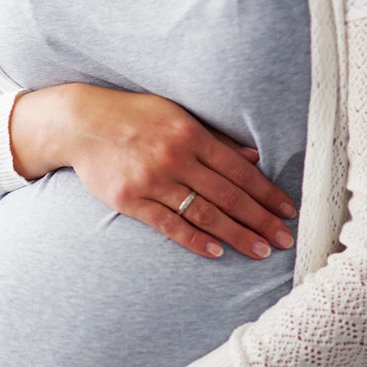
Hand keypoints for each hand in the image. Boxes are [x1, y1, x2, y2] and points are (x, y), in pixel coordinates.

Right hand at [20, 83, 297, 260]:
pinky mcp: (131, 200)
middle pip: (228, 195)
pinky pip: (169, 224)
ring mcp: (153, 181)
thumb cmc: (132, 116)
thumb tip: (253, 158)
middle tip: (284, 239)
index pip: (239, 170)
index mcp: (191, 135)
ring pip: (204, 213)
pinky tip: (216, 251)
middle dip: (260, 219)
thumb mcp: (176, 115)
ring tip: (260, 250)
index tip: (286, 210)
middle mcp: (175, 159)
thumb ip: (214, 139)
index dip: (266, 192)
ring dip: (235, 234)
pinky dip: (194, 239)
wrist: (80, 124)